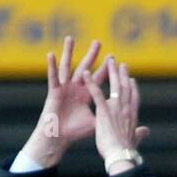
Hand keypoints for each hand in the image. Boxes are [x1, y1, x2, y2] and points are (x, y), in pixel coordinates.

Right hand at [22, 35, 109, 166]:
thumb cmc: (74, 132)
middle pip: (85, 68)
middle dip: (91, 55)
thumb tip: (124, 121)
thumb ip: (107, 117)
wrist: (58, 138)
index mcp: (86, 95)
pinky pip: (53, 77)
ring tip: (70, 38)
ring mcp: (64, 88)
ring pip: (67, 66)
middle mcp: (76, 88)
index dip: (105, 69)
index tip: (113, 58)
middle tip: (98, 42)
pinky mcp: (54, 91)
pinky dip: (52, 66)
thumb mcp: (95, 123)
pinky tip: (51, 54)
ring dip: (68, 52)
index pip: (98, 79)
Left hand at [83, 56, 149, 168]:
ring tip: (109, 61)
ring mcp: (116, 109)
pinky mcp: (104, 112)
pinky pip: (97, 94)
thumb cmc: (127, 152)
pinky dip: (90, 83)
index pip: (134, 99)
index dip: (133, 88)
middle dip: (123, 74)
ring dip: (111, 72)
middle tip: (121, 63)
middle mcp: (126, 109)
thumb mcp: (135, 141)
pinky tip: (85, 73)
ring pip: (115, 86)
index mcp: (132, 117)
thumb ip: (140, 134)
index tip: (132, 80)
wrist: (121, 156)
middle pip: (126, 87)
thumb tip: (146, 131)